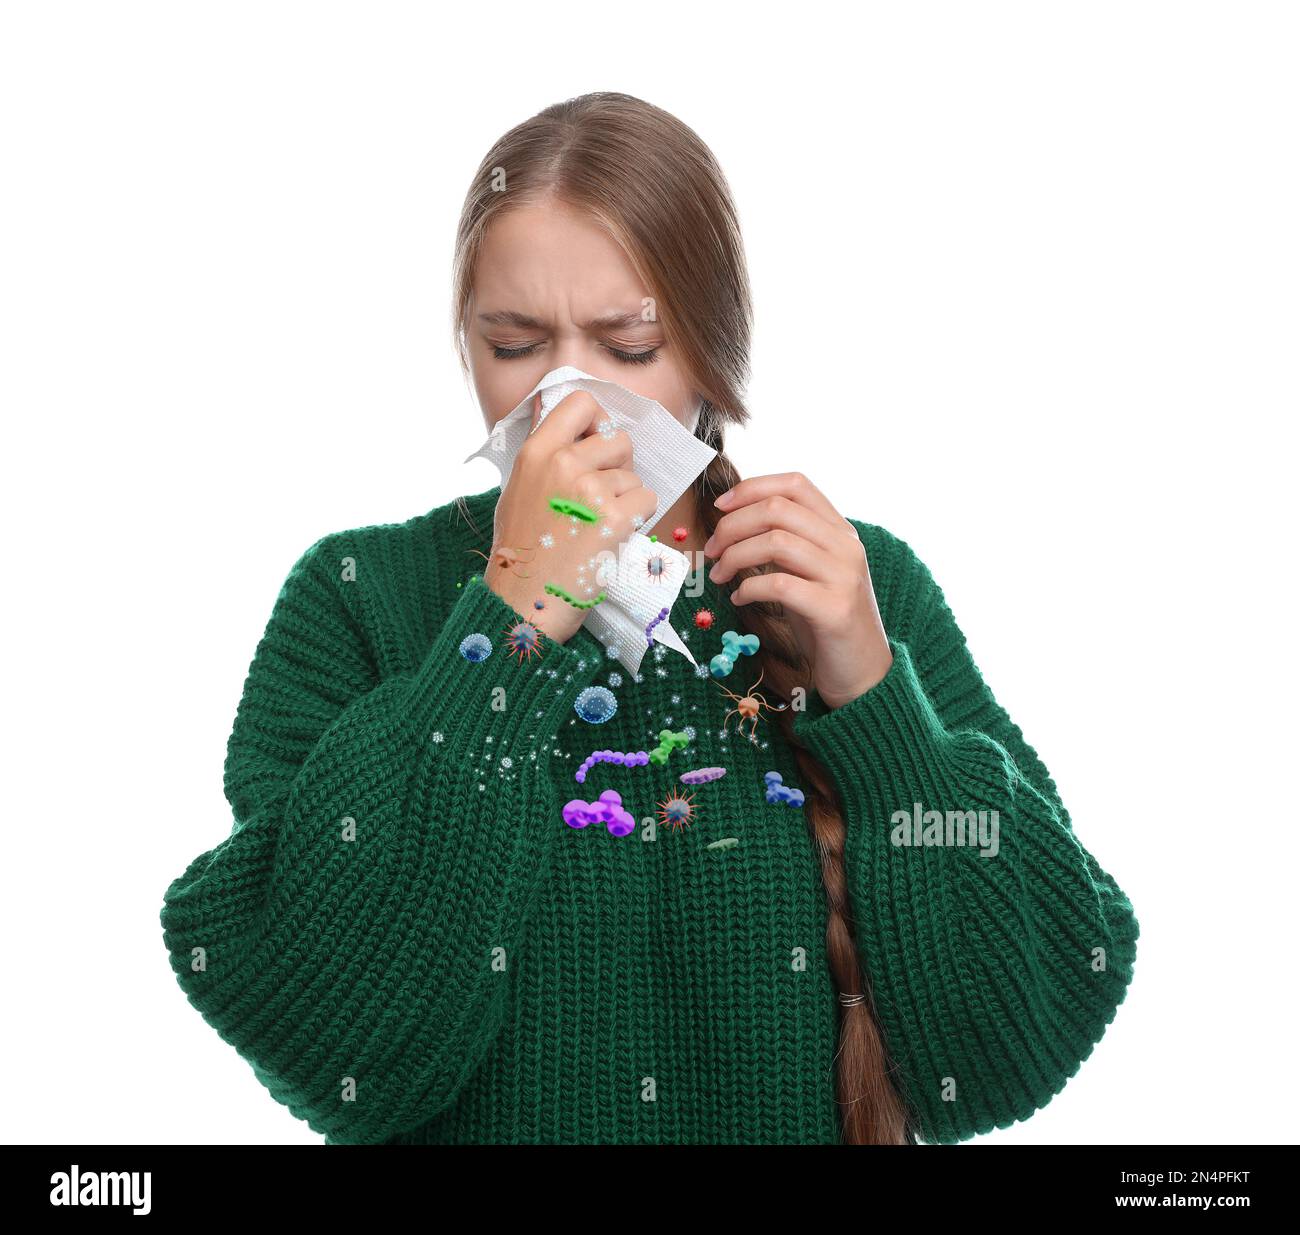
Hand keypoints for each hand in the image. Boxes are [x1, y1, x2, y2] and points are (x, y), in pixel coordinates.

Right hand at [485, 390, 656, 643]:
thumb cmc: (521, 550)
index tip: (595, 442)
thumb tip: (552, 410)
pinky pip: (647, 500)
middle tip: (599, 497)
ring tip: (597, 526)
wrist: (523, 603)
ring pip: (633, 476)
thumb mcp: (517, 489)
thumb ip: (542, 453)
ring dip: (625, 499)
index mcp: (536, 452)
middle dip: (618, 466)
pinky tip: (613, 537)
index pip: (581, 402)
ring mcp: (589, 490)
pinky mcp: (614, 518)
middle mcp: (563, 463)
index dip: (597, 420)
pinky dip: (638, 519)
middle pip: (618, 439)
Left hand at [702, 471, 891, 708]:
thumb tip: (733, 525)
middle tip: (712, 550)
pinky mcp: (834, 609)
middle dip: (733, 525)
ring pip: (775, 542)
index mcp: (840, 530)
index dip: (752, 488)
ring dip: (735, 556)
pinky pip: (779, 585)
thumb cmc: (826, 621)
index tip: (721, 507)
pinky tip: (738, 599)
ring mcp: (843, 576)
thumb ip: (787, 545)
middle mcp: (846, 546)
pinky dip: (748, 588)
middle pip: (778, 509)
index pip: (796, 484)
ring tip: (719, 576)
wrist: (862, 671)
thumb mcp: (810, 573)